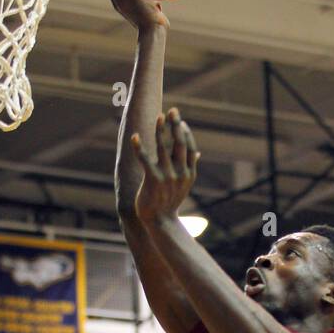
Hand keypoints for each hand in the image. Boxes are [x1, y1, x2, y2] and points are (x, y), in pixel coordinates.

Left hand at [131, 108, 199, 226]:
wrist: (160, 221)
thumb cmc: (170, 201)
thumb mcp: (184, 185)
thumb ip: (189, 167)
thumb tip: (197, 152)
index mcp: (189, 174)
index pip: (190, 148)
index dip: (186, 133)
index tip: (181, 121)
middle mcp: (180, 173)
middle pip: (179, 144)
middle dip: (176, 125)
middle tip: (173, 110)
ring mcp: (167, 177)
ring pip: (164, 148)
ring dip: (161, 130)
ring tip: (159, 116)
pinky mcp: (153, 180)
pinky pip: (145, 160)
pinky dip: (140, 147)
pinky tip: (136, 136)